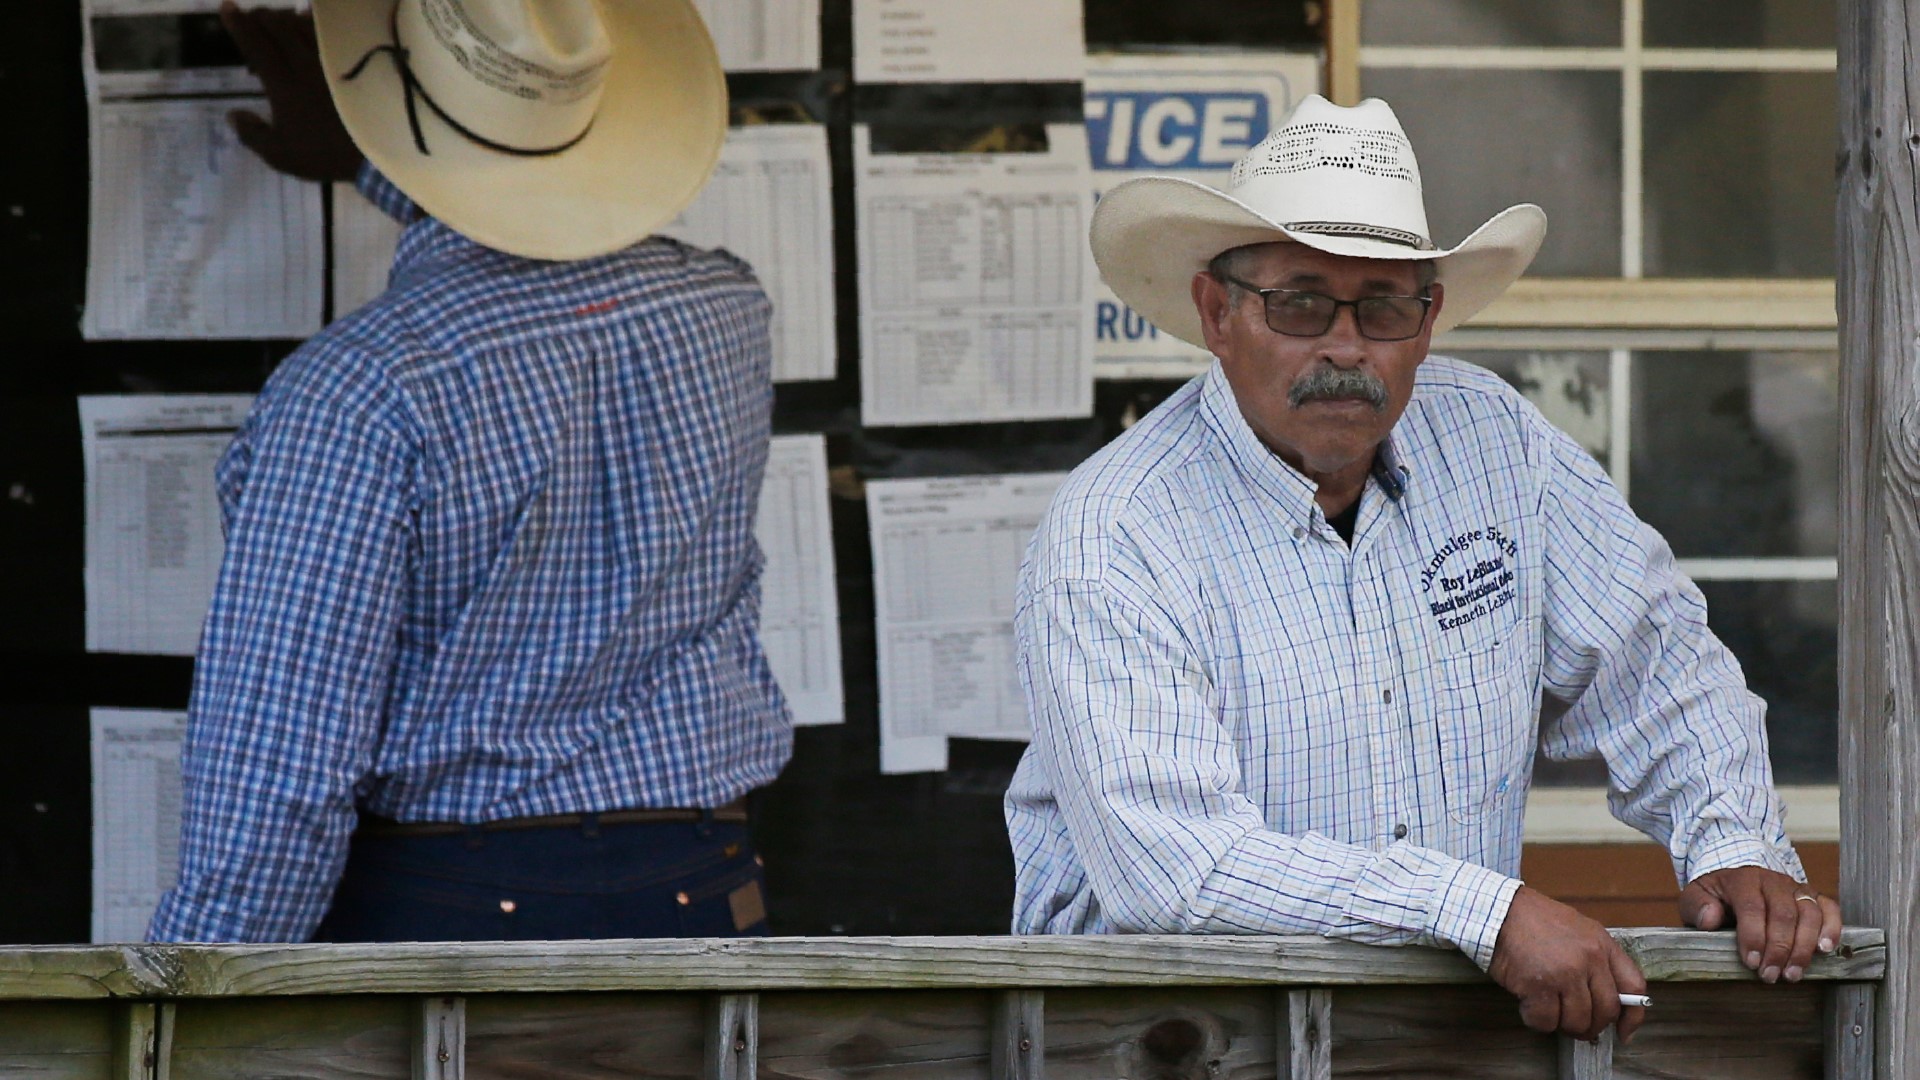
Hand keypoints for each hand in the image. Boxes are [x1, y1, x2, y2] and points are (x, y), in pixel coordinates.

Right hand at [219, 2, 363, 180]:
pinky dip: (314, 21)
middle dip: (260, 17)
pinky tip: (309, 20)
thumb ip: (253, 134)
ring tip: (278, 21)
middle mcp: (304, 65)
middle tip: (252, 17)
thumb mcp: (281, 156)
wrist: (375, 154)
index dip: (239, 24)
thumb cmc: (325, 155)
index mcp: (283, 85)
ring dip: (285, 18)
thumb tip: (232, 114)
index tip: (227, 7)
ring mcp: (330, 61)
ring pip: (303, 25)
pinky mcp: (352, 61)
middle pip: (278, 27)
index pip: (256, 45)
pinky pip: (330, 32)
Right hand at [1487, 886, 1646, 1042]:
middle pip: (1605, 1012)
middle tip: (1575, 1025)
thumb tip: (1606, 1000)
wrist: (1498, 910)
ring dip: (1562, 1024)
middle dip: (1590, 1026)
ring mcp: (1564, 974)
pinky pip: (1546, 1021)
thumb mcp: (1578, 930)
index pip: (1634, 987)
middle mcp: (1588, 959)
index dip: (1632, 1016)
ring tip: (1548, 1009)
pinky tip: (1529, 1005)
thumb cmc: (1534, 921)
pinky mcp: (1538, 986)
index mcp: (1602, 945)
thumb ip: (1597, 960)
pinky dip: (1537, 1020)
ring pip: (1577, 1022)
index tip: (1623, 1032)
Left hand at [1678, 866, 1842, 983]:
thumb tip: (1709, 919)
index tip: (1752, 962)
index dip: (1753, 936)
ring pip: (1809, 914)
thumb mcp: (1696, 896)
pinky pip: (1829, 908)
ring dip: (1804, 947)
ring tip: (1793, 973)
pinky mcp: (1812, 897)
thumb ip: (1697, 905)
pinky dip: (1832, 928)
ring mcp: (1795, 888)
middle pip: (1783, 914)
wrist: (1736, 880)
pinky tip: (1825, 950)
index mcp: (1742, 879)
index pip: (1752, 907)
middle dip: (1779, 949)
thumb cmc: (1716, 895)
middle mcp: (1772, 880)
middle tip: (1770, 976)